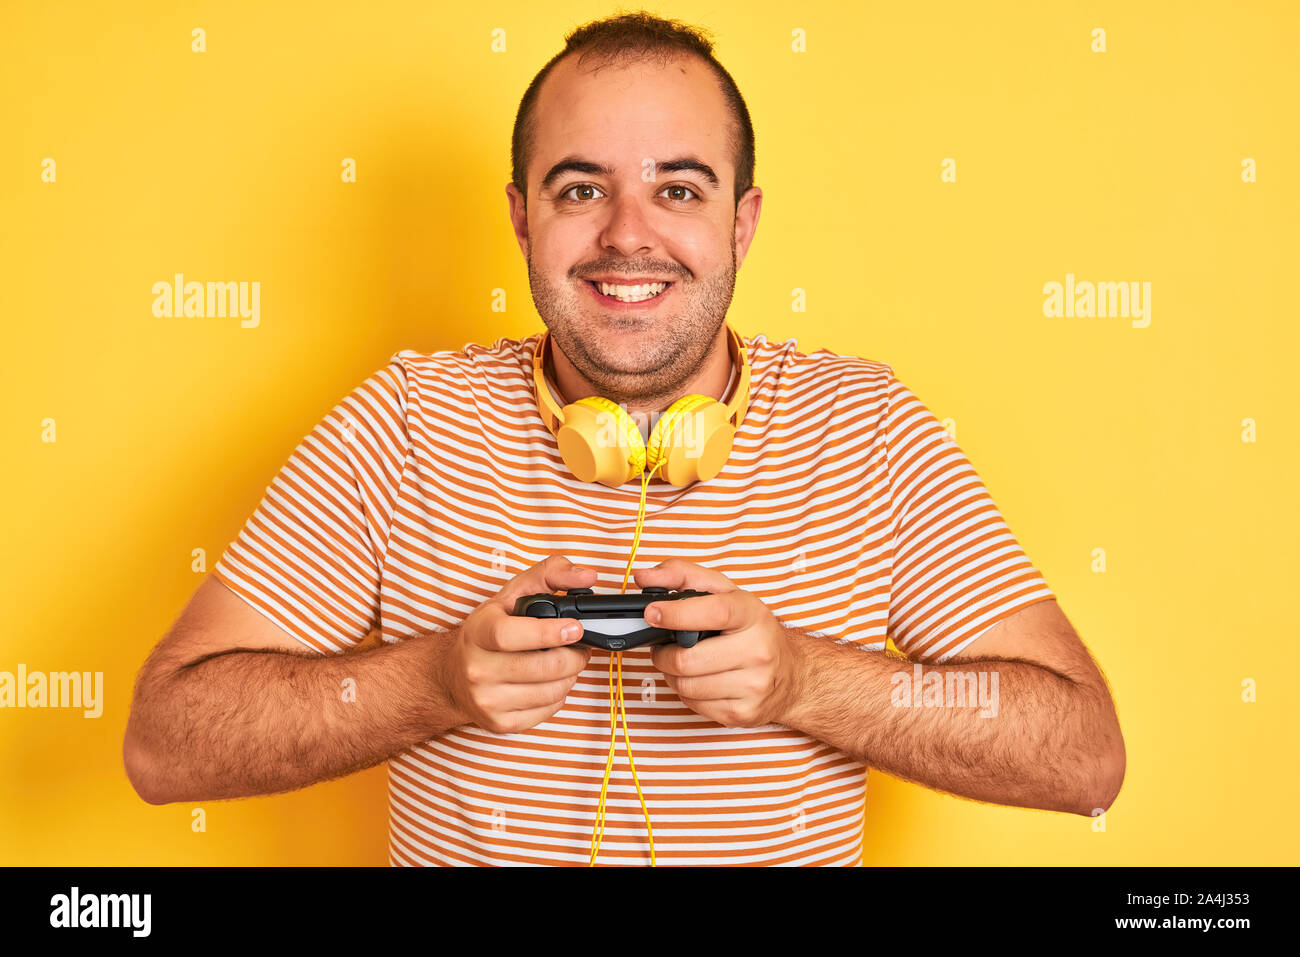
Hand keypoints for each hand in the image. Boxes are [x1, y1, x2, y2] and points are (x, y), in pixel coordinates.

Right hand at [440, 555, 595, 733]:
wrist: (453, 675)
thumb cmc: (488, 631)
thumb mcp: (512, 594)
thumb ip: (551, 574)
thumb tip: (587, 576)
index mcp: (478, 632)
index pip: (510, 635)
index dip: (548, 633)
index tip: (575, 629)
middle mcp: (477, 668)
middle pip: (541, 668)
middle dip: (573, 656)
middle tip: (579, 646)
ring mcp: (487, 700)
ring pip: (550, 691)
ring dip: (570, 675)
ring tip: (567, 662)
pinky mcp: (499, 723)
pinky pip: (547, 711)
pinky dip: (559, 695)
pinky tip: (552, 681)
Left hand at [635, 559, 803, 728]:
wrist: (791, 674)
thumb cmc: (751, 629)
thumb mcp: (725, 593)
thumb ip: (683, 576)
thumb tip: (643, 576)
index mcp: (752, 614)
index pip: (714, 612)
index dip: (677, 613)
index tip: (652, 613)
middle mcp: (758, 650)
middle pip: (687, 659)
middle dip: (664, 653)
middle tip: (665, 647)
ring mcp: (753, 685)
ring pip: (685, 685)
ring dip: (672, 675)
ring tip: (683, 663)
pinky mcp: (743, 713)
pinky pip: (694, 704)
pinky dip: (687, 692)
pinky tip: (699, 680)